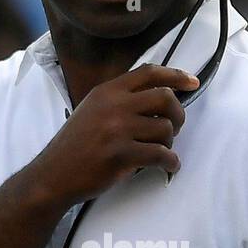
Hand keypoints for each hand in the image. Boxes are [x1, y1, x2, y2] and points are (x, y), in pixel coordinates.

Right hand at [35, 64, 198, 204]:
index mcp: (107, 91)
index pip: (149, 72)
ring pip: (166, 129)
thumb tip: (158, 97)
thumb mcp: (92, 110)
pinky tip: (169, 167)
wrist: (53, 175)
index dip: (176, 75)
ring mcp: (117, 130)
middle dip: (179, 114)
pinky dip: (171, 162)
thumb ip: (119, 100)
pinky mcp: (121, 155)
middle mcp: (113, 105)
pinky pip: (160, 155)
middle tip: (175, 128)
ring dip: (170, 142)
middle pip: (165, 98)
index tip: (193, 82)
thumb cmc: (75, 146)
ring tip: (162, 151)